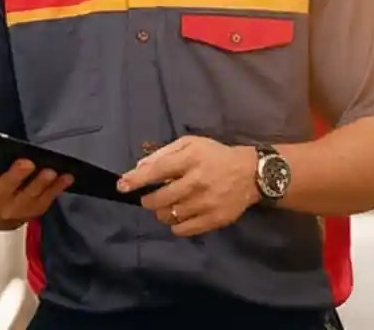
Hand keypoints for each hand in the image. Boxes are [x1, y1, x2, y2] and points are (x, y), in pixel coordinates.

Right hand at [0, 152, 73, 226]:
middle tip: (27, 162)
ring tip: (52, 171)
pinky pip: (43, 202)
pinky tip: (66, 177)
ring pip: (26, 198)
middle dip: (16, 177)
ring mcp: (12, 210)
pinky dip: (56, 190)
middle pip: (3, 190)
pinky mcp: (29, 213)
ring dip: (40, 184)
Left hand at [116, 136, 259, 237]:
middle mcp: (197, 182)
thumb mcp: (190, 144)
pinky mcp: (214, 220)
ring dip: (162, 212)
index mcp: (190, 159)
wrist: (251, 174)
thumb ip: (163, 154)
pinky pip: (182, 230)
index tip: (121, 186)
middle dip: (148, 200)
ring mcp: (206, 203)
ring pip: (168, 216)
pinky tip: (180, 215)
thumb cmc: (215, 156)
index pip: (156, 171)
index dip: (135, 180)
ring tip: (169, 205)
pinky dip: (175, 225)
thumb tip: (139, 168)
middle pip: (159, 199)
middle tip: (150, 198)